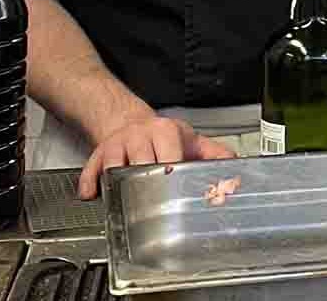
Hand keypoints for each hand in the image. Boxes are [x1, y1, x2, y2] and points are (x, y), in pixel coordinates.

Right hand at [77, 115, 235, 199]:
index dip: (172, 174)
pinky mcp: (98, 155)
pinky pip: (90, 171)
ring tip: (127, 200)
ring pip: (114, 167)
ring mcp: (117, 145)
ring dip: (118, 185)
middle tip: (153, 202)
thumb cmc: (163, 137)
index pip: (169, 156)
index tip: (176, 190)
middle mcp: (139, 136)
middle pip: (141, 164)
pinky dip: (90, 185)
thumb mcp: (192, 141)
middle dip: (146, 183)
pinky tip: (94, 195)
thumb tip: (235, 172)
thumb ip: (215, 156)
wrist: (131, 123)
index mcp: (164, 132)